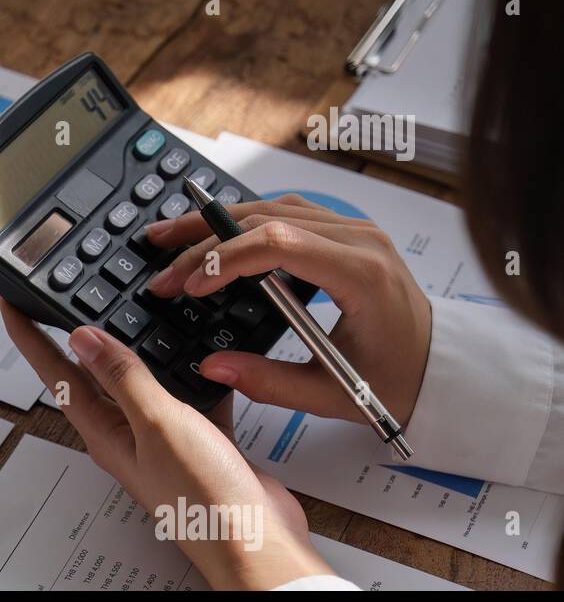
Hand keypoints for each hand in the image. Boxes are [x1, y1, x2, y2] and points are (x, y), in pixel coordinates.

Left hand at [0, 299, 330, 588]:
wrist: (255, 540)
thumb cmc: (201, 499)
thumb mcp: (156, 424)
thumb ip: (122, 378)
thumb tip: (81, 338)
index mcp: (104, 431)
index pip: (54, 373)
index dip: (29, 335)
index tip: (10, 303)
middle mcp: (126, 433)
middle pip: (90, 373)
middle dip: (71, 335)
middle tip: (55, 299)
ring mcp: (162, 436)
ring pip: (140, 379)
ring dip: (134, 346)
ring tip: (121, 308)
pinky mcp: (197, 437)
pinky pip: (187, 392)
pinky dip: (191, 369)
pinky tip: (197, 347)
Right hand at [145, 193, 431, 424]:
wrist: (441, 367)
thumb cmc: (396, 380)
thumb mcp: (331, 394)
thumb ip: (268, 382)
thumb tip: (213, 366)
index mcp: (361, 276)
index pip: (278, 244)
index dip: (224, 259)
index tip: (189, 285)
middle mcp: (359, 241)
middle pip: (266, 217)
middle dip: (205, 238)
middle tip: (160, 257)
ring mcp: (353, 230)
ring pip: (272, 207)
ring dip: (217, 220)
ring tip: (172, 236)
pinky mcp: (344, 233)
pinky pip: (286, 213)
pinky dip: (244, 221)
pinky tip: (213, 235)